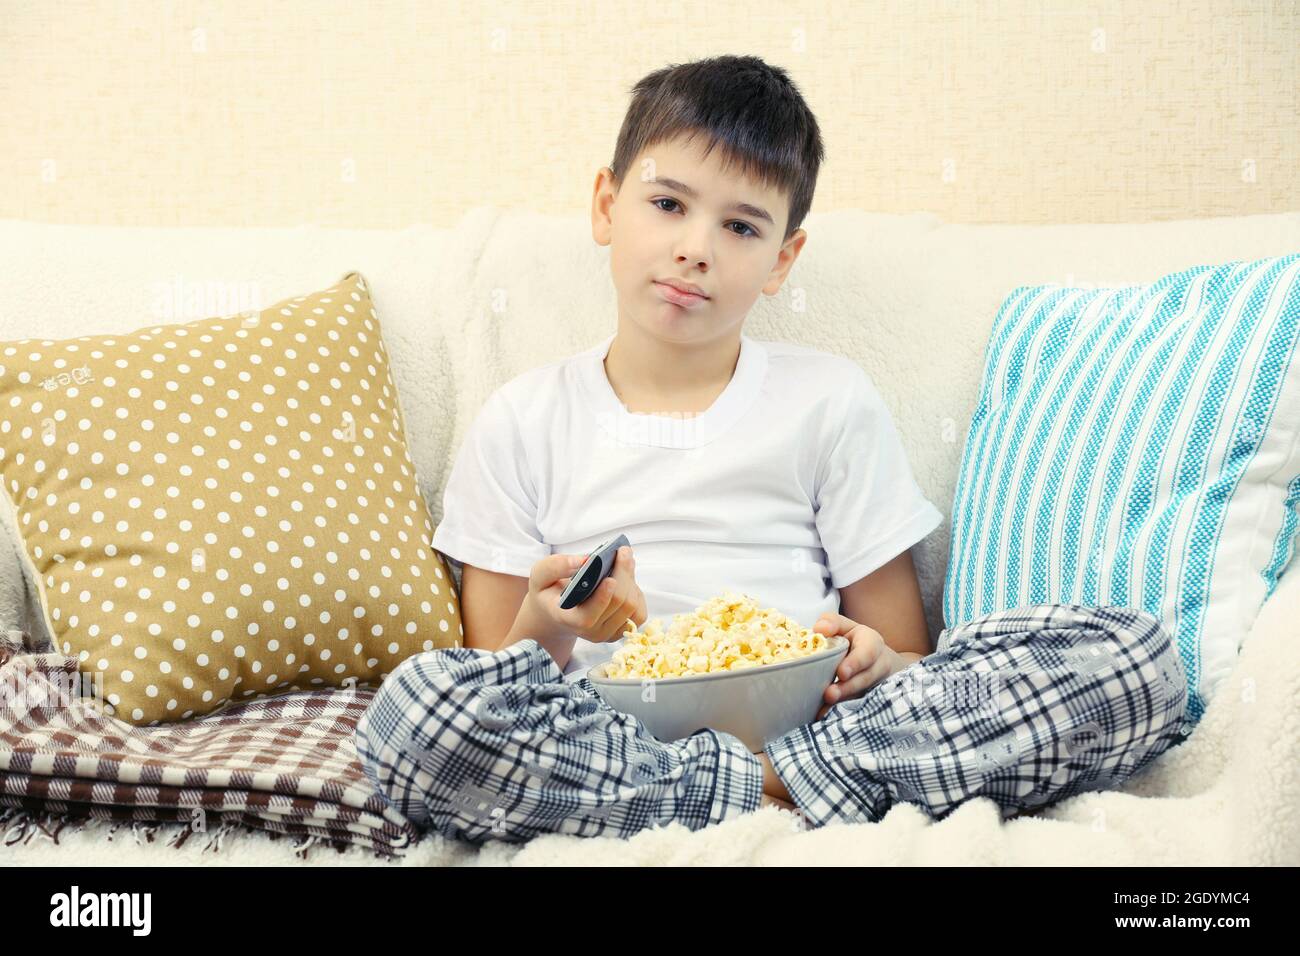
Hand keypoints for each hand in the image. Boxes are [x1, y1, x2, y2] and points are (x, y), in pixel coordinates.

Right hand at [527, 546, 647, 643]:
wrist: (557, 612)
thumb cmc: (549, 592)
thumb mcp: (540, 576)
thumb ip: (556, 566)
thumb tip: (585, 560)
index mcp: (567, 619)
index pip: (588, 617)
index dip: (602, 598)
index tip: (610, 578)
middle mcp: (589, 632)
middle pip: (617, 603)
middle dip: (623, 573)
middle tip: (623, 550)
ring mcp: (607, 634)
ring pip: (632, 606)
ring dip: (630, 580)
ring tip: (622, 562)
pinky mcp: (621, 631)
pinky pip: (639, 613)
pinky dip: (636, 593)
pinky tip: (625, 581)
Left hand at [812, 612, 900, 720]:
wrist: (876, 659)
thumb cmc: (853, 640)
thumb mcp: (844, 626)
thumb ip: (832, 622)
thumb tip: (819, 629)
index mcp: (872, 642)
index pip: (868, 652)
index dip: (856, 663)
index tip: (842, 673)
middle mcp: (879, 664)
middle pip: (867, 677)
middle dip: (848, 687)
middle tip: (829, 694)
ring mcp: (877, 684)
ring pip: (864, 693)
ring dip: (845, 700)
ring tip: (825, 706)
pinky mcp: (870, 698)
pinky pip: (859, 705)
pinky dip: (842, 711)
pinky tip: (825, 715)